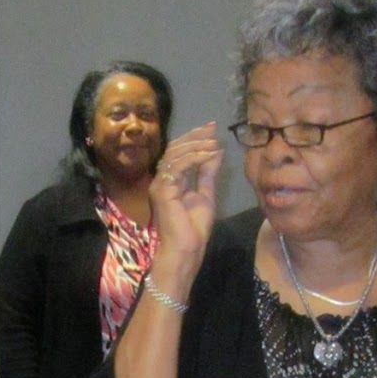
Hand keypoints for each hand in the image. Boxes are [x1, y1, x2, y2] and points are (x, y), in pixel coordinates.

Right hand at [149, 123, 223, 296]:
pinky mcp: (162, 189)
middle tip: (212, 128)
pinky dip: (195, 157)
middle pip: (175, 149)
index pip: (179, 153)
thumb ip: (207, 173)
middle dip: (195, 136)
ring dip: (196, 145)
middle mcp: (161, 180)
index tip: (211, 129)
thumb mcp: (205, 195)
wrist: (186, 249)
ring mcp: (159, 183)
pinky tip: (209, 154)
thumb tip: (217, 152)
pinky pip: (179, 165)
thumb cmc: (193, 229)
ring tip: (213, 141)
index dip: (194, 139)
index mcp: (170, 181)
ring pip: (176, 154)